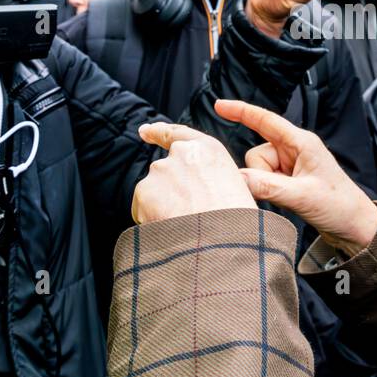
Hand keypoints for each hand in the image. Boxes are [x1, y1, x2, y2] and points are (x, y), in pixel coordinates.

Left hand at [133, 122, 255, 222]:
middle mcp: (181, 154)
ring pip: (152, 191)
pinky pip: (141, 209)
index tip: (144, 131)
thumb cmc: (235, 223)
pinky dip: (149, 220)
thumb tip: (201, 189)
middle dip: (168, 190)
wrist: (221, 245)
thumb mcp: (236, 189)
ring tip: (182, 226)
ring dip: (161, 206)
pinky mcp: (144, 192)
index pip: (176, 133)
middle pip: (164, 170)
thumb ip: (213, 178)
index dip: (158, 131)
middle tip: (186, 214)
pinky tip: (168, 230)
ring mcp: (160, 171)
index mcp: (208, 149)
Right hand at [215, 99, 376, 256]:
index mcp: (302, 143)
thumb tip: (238, 179)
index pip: (266, 121)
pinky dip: (268, 191)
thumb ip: (268, 187)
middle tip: (286, 191)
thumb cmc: (339, 206)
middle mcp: (294, 150)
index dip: (241, 111)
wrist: (354, 227)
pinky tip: (287, 200)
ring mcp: (290, 166)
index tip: (219, 105)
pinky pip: (263, 181)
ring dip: (266, 186)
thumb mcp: (302, 196)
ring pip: (257, 171)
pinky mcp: (288, 180)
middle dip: (261, 175)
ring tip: (290, 197)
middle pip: (256, 154)